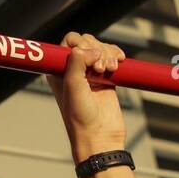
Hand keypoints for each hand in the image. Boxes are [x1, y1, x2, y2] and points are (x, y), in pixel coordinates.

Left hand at [46, 31, 126, 158]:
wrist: (100, 136)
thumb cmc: (80, 116)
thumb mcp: (73, 86)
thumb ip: (76, 61)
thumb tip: (90, 48)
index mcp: (59, 70)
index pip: (68, 42)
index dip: (80, 43)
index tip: (86, 57)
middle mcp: (73, 69)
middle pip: (87, 42)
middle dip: (97, 49)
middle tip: (100, 69)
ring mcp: (90, 73)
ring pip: (100, 48)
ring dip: (108, 53)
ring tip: (110, 70)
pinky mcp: (106, 78)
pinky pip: (111, 56)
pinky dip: (116, 55)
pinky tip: (119, 63)